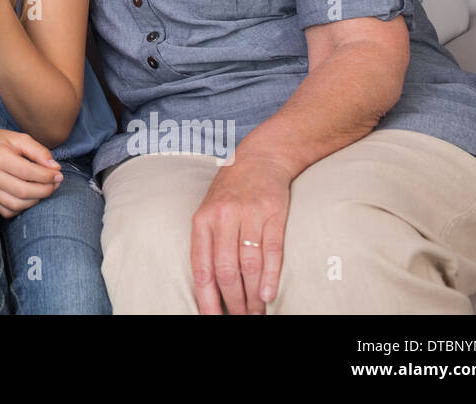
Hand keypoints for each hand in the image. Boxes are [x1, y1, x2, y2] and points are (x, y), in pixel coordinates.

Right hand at [0, 129, 62, 217]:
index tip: (59, 174)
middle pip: (23, 191)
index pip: (28, 172)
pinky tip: (30, 197)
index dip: (47, 176)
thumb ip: (39, 151)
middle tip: (56, 183)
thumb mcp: (18, 138)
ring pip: (17, 205)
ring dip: (36, 200)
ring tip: (45, 189)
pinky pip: (8, 211)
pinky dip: (23, 208)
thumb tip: (55, 168)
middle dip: (45, 190)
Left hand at [189, 156, 291, 314]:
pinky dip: (270, 277)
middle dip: (233, 302)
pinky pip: (272, 251)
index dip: (206, 298)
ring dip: (253, 295)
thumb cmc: (231, 191)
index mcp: (202, 220)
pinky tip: (268, 294)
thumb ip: (207, 243)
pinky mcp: (273, 214)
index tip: (212, 318)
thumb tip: (209, 286)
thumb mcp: (209, 211)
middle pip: (226, 271)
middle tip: (241, 318)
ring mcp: (249, 215)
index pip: (201, 267)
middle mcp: (223, 218)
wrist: (260, 158)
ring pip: (249, 265)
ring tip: (256, 312)